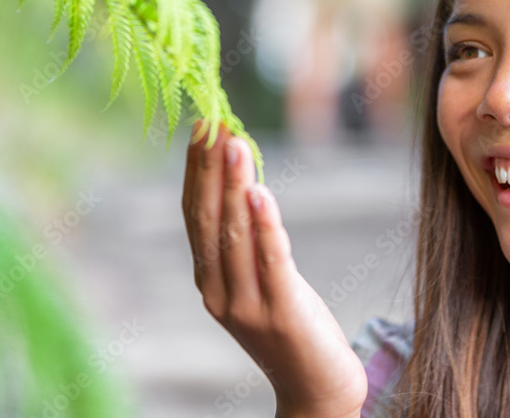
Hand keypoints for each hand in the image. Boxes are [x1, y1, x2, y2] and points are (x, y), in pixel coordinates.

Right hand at [182, 121, 366, 417]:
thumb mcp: (258, 277)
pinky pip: (270, 261)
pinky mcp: (281, 312)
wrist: (315, 387)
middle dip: (209, 168)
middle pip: (207, 220)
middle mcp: (217, 292)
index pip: (194, 214)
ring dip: (234, 185)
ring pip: (233, 235)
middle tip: (213, 122)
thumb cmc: (290, 323)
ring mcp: (246, 305)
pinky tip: (262, 192)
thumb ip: (245, 238)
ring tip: (235, 143)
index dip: (195, 170)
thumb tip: (244, 178)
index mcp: (208, 279)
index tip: (201, 126)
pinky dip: (264, 225)